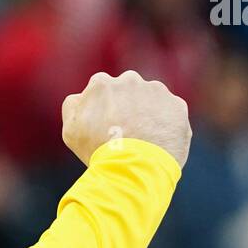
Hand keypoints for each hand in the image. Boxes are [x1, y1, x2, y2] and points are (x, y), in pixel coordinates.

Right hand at [61, 70, 191, 168]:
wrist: (134, 167)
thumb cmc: (98, 150)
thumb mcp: (71, 129)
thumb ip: (73, 105)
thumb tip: (82, 97)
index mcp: (102, 83)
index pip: (101, 91)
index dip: (102, 109)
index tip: (104, 127)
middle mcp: (130, 79)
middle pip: (127, 92)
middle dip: (126, 107)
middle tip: (124, 133)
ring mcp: (157, 91)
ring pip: (150, 100)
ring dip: (147, 114)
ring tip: (143, 140)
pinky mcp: (177, 106)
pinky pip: (170, 114)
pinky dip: (165, 125)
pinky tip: (157, 143)